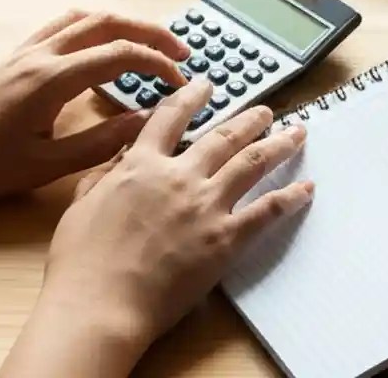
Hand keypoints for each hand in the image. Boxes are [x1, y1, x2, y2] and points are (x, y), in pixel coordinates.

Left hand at [0, 10, 190, 202]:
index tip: (181, 81)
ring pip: (84, 17)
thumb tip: (146, 122)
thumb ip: (102, 142)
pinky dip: (93, 27)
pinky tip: (102, 46)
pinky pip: (62, 26)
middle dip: (150, 32)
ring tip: (148, 43)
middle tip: (181, 50)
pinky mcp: (14, 58)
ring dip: (122, 23)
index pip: (120, 55)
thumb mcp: (47, 166)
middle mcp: (39, 56)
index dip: (158, 64)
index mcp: (50, 80)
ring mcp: (24, 52)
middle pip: (107, 23)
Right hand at [1, 81, 312, 375]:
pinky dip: (290, 197)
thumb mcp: (81, 204)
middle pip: (223, 136)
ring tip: (295, 133)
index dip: (191, 97)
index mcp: (140, 165)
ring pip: (251, 162)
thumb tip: (120, 156)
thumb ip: (104, 174)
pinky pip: (266, 210)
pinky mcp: (224, 239)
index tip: (206, 86)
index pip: (171, 117)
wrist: (99, 302)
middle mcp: (178, 176)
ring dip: (278, 144)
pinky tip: (306, 189)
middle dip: (249, 119)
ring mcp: (205, 205)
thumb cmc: (81, 261)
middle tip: (266, 110)